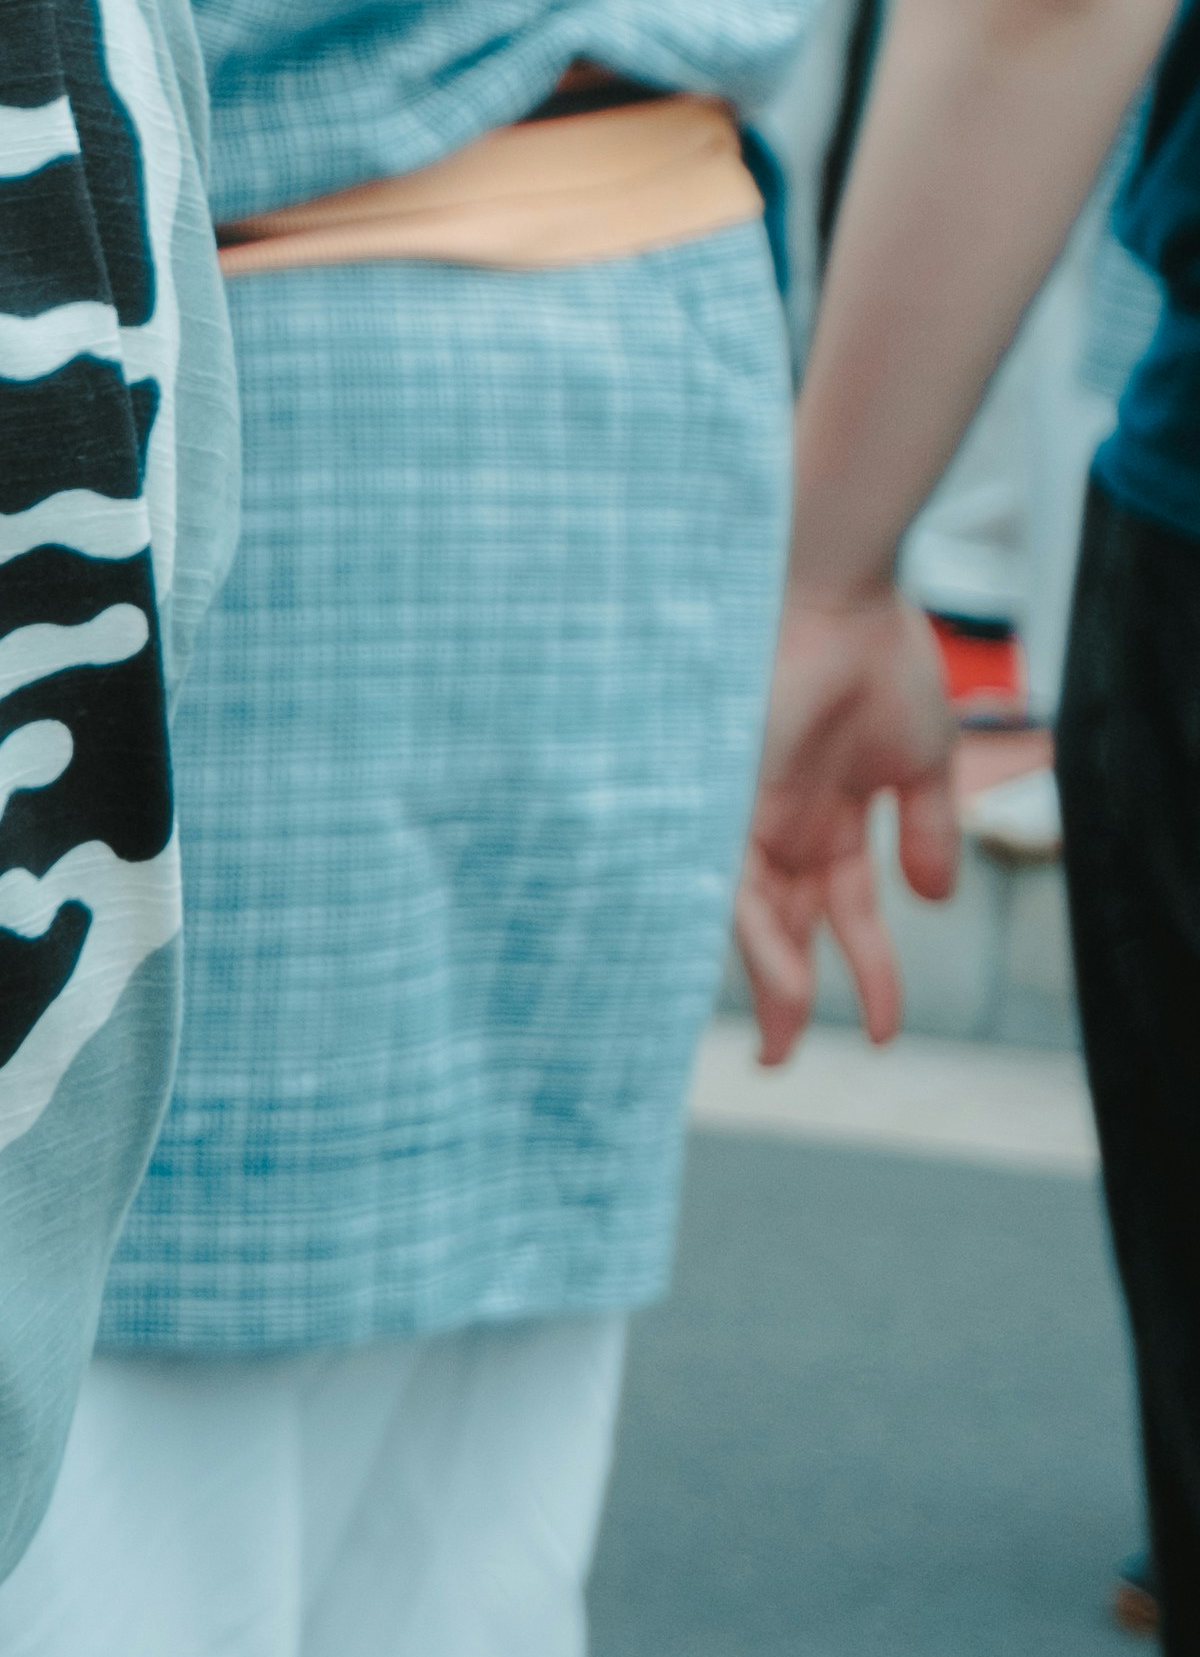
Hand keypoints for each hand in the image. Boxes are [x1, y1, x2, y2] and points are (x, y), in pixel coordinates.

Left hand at [726, 577, 959, 1060]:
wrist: (836, 596)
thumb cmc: (879, 661)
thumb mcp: (921, 762)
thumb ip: (929, 832)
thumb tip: (936, 903)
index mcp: (827, 816)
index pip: (840, 912)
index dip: (867, 972)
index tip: (887, 1032)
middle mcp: (780, 821)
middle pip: (783, 926)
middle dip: (789, 996)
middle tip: (782, 1059)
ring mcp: (747, 809)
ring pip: (751, 916)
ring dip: (770, 981)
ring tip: (779, 1048)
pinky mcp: (719, 795)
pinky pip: (725, 876)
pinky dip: (752, 930)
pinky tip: (777, 978)